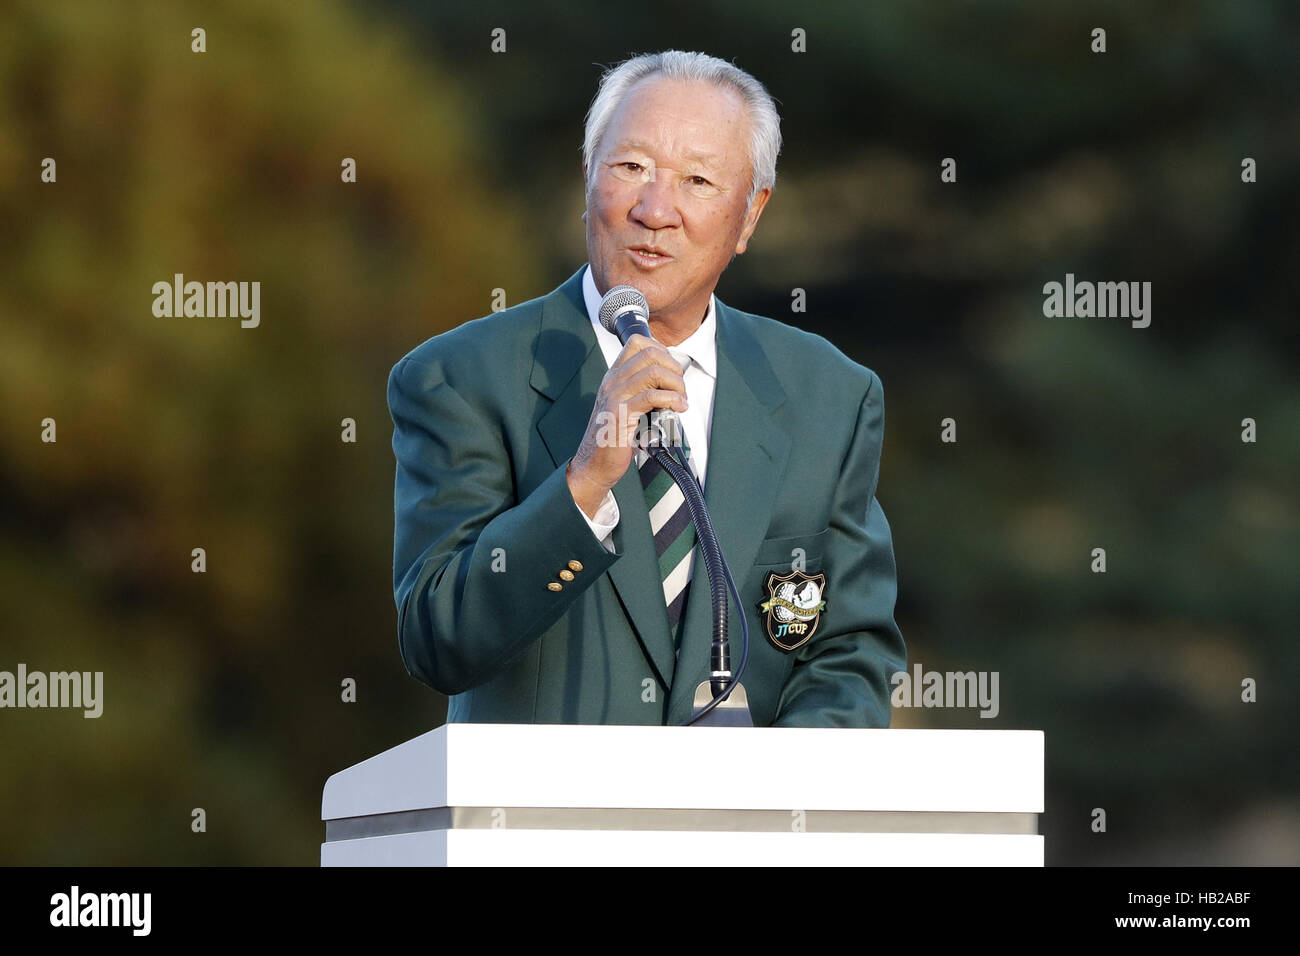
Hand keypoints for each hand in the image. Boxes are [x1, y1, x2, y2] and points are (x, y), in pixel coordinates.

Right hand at [566, 334, 687, 516]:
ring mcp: (616, 396)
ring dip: (676, 384)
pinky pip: (652, 396)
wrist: (593, 464)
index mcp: (614, 376)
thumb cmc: (612, 437)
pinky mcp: (622, 414)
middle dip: (674, 367)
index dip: (662, 350)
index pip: (638, 342)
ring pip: (654, 371)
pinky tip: (678, 408)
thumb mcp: (625, 405)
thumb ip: (642, 390)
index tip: (671, 369)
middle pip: (650, 353)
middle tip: (679, 387)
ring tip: (680, 399)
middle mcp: (613, 381)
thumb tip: (671, 381)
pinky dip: (673, 400)